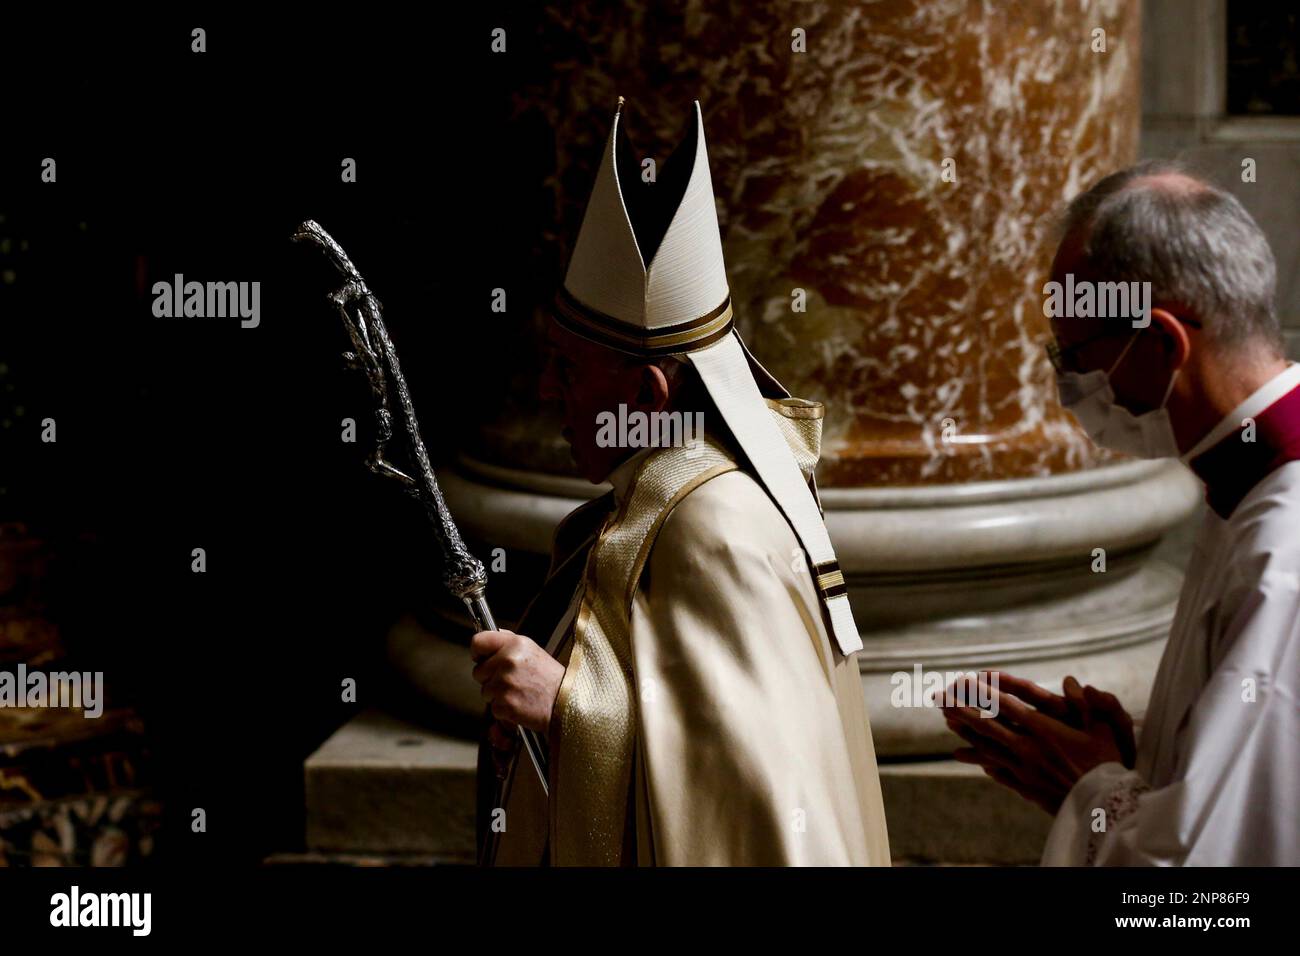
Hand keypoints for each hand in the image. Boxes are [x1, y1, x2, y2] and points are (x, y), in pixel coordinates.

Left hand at [470, 629, 564, 742]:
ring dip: (497, 696)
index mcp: (515, 644)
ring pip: (485, 691)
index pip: (478, 641)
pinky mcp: (505, 704)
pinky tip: (521, 704)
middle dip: (490, 679)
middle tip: (512, 682)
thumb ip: (509, 643)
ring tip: (520, 693)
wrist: (567, 703)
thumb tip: (492, 634)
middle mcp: (508, 660)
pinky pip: (493, 708)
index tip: (481, 659)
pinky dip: (504, 711)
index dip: (477, 652)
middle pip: (478, 671)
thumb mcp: (533, 651)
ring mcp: (505, 683)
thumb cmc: (551, 679)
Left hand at [940, 673, 1129, 813]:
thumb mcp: (1105, 729)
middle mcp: (1027, 747)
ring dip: (964, 731)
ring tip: (945, 719)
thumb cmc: (1109, 764)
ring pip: (986, 746)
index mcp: (1044, 729)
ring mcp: (1023, 768)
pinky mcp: (1024, 786)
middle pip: (986, 724)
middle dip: (961, 708)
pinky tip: (963, 754)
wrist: (1105, 809)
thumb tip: (1071, 681)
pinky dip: (978, 759)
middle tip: (939, 696)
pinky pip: (995, 769)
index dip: (982, 692)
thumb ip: (1087, 704)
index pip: (1005, 706)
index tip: (962, 680)